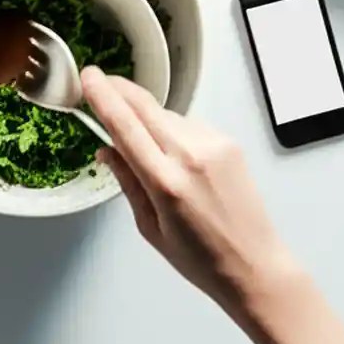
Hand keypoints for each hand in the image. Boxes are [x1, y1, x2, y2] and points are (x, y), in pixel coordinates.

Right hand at [81, 68, 343, 343]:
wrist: (255, 265)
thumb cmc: (201, 259)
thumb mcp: (150, 227)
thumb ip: (127, 183)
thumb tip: (106, 151)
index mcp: (165, 183)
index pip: (125, 126)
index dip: (103, 97)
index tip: (88, 78)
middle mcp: (191, 156)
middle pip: (146, 107)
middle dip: (119, 90)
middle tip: (99, 81)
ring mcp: (214, 145)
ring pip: (167, 115)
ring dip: (146, 116)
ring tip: (140, 140)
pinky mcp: (229, 143)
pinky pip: (189, 125)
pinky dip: (173, 130)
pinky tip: (173, 153)